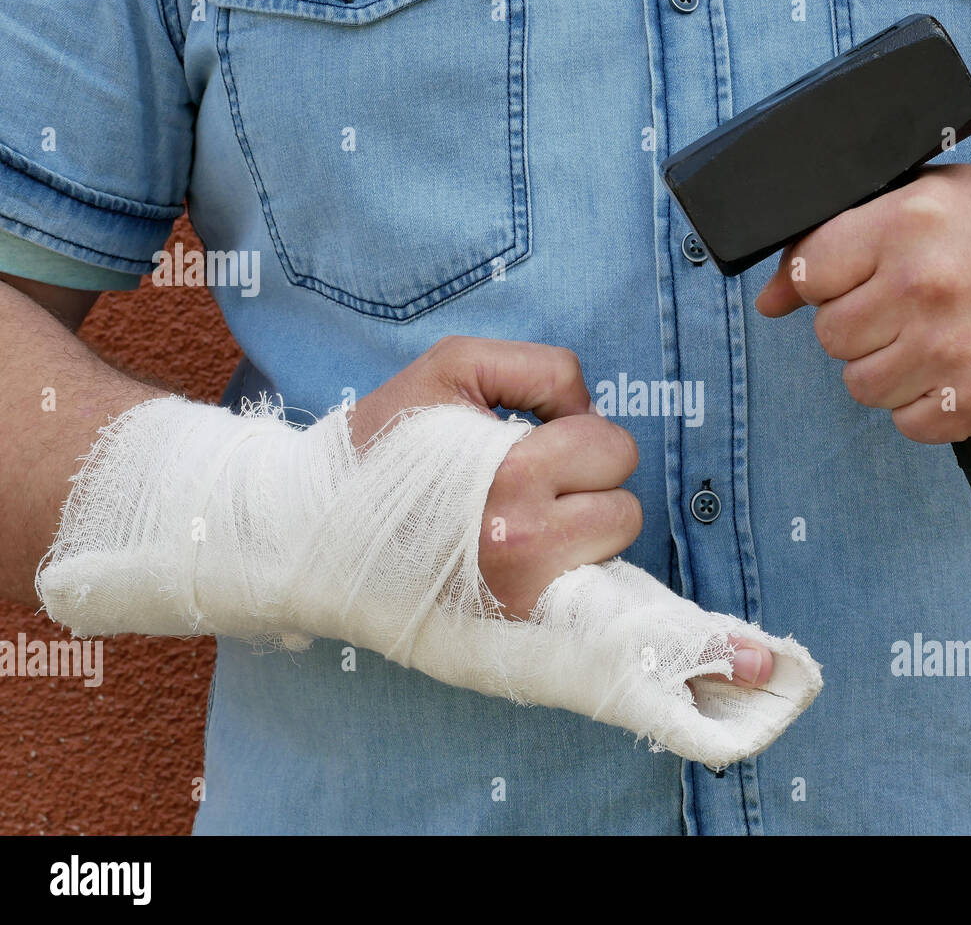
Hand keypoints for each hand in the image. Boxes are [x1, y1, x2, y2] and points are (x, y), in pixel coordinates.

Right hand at [352, 336, 773, 687]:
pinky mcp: (517, 631)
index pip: (610, 447)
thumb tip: (593, 413)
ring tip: (520, 522)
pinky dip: (571, 576)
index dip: (574, 435)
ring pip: (612, 556)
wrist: (317, 533)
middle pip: (626, 508)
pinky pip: (590, 599)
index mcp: (511, 476)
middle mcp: (524, 546)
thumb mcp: (452, 367)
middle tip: (528, 485)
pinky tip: (526, 564)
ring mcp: (524, 598)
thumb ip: (541, 369)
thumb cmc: (387, 443)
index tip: (528, 442)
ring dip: (581, 533)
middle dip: (587, 488)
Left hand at [755, 164, 970, 442]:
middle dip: (862, 328)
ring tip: (940, 339)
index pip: (809, 272)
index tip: (855, 282)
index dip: (827, 282)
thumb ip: (841, 239)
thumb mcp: (931, 201)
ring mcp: (953, 350)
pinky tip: (963, 370)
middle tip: (911, 310)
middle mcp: (926, 286)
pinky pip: (909, 424)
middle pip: (830, 337)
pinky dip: (929, 407)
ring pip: (862, 387)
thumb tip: (770, 298)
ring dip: (892, 371)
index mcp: (908, 222)